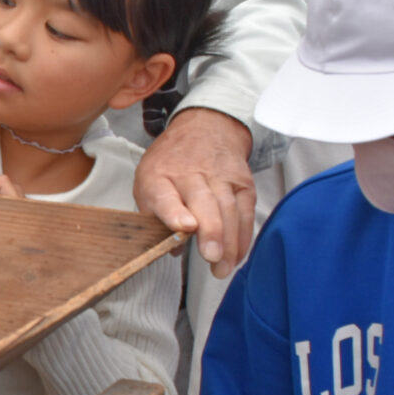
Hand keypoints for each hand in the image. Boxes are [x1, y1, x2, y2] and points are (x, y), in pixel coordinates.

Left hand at [133, 106, 256, 275]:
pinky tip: (236, 256)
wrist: (205, 127)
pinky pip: (245, 213)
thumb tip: (172, 249)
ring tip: (222, 267)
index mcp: (159, 176)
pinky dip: (242, 237)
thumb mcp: (148, 182)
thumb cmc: (171, 164)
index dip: (175, 211)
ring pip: (228, 209)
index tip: (185, 226)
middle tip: (211, 256)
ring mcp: (220, 177)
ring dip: (228, 242)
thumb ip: (155, 216)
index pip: (165, 195)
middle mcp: (191, 175)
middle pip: (204, 203)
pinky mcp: (243, 183)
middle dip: (210, 231)